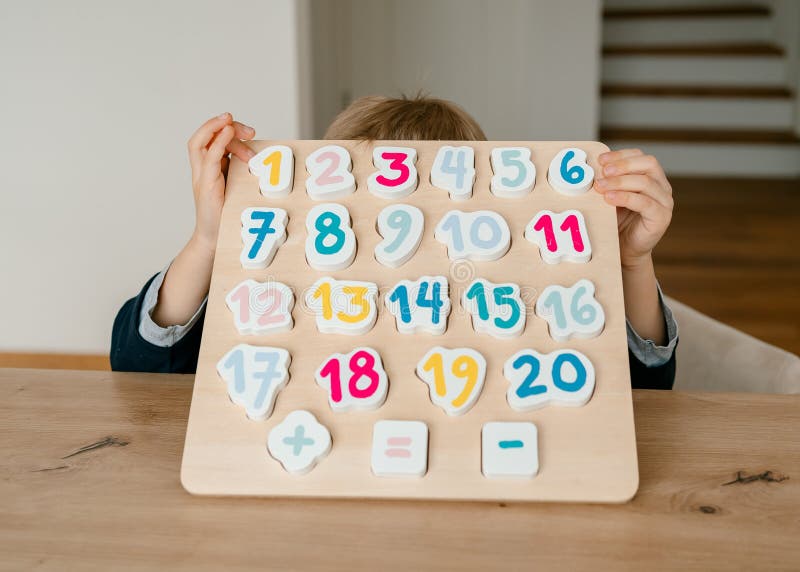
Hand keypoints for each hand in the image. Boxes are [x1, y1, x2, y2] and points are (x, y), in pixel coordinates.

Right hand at [187, 112, 255, 251]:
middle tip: (250, 131)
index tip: (248, 130)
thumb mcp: (237, 186)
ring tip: (241, 130)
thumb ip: (241, 170)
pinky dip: (218, 142)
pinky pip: (209, 158)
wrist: (215, 239)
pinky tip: (228, 133)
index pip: (209, 139)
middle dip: (225, 126)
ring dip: (220, 130)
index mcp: (209, 169)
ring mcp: (201, 177)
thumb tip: (262, 155)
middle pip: (204, 137)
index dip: (223, 128)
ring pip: (200, 142)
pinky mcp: (206, 186)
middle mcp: (201, 170)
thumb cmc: (227, 214)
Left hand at [593, 149, 673, 268]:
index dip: (621, 155)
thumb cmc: (617, 221)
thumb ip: (607, 182)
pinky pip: (645, 203)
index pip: (640, 156)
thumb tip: (591, 168)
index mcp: (651, 177)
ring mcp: (665, 202)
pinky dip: (625, 197)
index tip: (601, 160)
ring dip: (620, 182)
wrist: (625, 250)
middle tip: (602, 172)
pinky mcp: (662, 217)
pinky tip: (609, 198)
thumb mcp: (611, 196)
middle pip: (648, 164)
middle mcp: (661, 186)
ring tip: (600, 186)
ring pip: (645, 182)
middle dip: (623, 165)